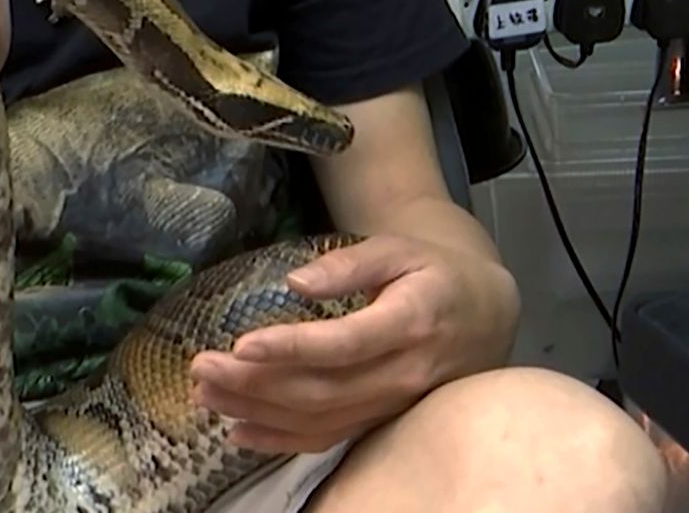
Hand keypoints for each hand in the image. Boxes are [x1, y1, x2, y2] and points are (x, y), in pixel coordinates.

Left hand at [187, 235, 517, 454]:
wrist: (485, 312)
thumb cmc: (436, 271)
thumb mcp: (400, 249)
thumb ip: (351, 263)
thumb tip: (295, 282)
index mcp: (410, 323)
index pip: (344, 344)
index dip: (291, 348)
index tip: (241, 344)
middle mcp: (403, 374)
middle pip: (321, 390)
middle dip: (255, 384)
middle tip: (202, 367)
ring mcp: (394, 405)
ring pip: (319, 420)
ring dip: (258, 412)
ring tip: (206, 394)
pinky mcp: (383, 420)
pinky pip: (329, 439)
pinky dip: (281, 440)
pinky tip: (239, 430)